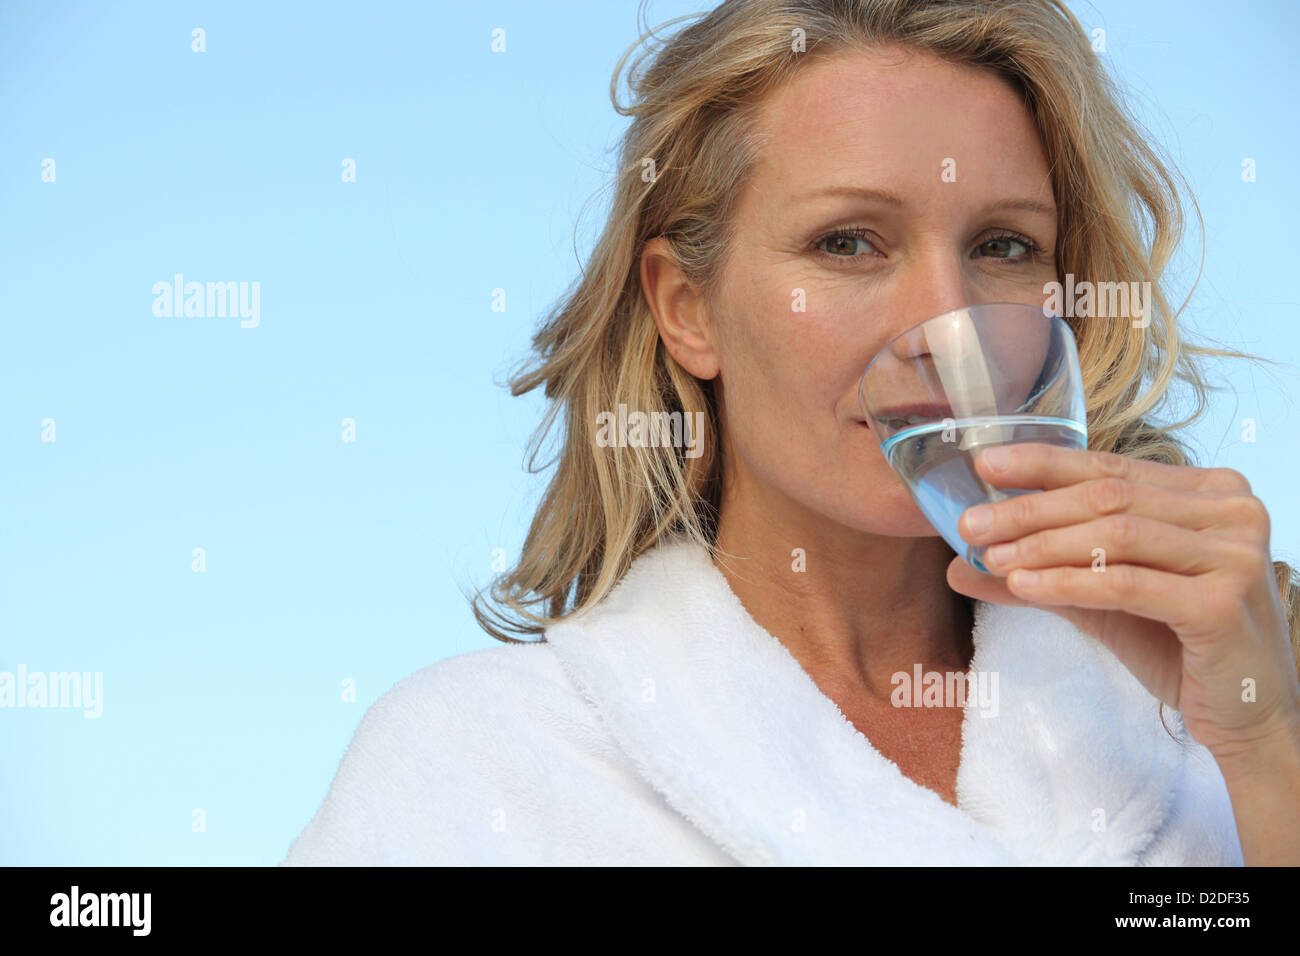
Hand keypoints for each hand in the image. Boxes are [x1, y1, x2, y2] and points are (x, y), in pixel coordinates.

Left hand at [947, 442, 1299, 764]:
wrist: (1246, 716)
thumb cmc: (1177, 647)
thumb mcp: (1100, 599)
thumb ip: (1039, 572)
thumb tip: (957, 562)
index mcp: (1210, 492)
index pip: (1111, 467)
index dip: (1043, 464)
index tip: (984, 465)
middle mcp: (1233, 510)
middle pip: (1108, 496)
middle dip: (1029, 509)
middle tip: (970, 523)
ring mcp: (1234, 554)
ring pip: (1115, 534)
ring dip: (1042, 545)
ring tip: (991, 558)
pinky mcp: (1223, 603)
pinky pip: (1126, 583)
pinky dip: (1066, 582)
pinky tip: (1023, 587)